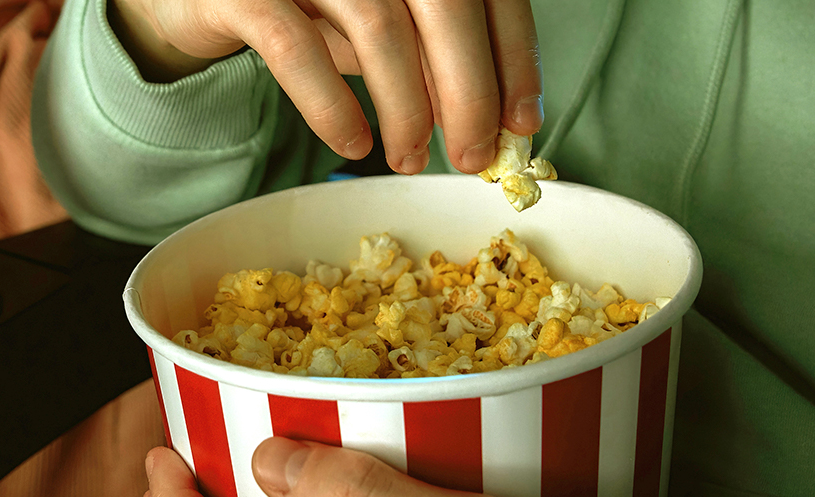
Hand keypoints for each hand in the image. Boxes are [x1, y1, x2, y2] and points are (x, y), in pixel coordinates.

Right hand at [109, 0, 543, 174]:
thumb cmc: (301, 5)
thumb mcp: (373, 22)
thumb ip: (425, 54)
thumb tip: (488, 119)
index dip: (513, 56)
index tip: (522, 121)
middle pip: (444, 6)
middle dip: (469, 91)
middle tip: (473, 157)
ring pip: (379, 29)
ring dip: (406, 107)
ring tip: (409, 159)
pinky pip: (294, 48)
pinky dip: (330, 104)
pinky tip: (350, 144)